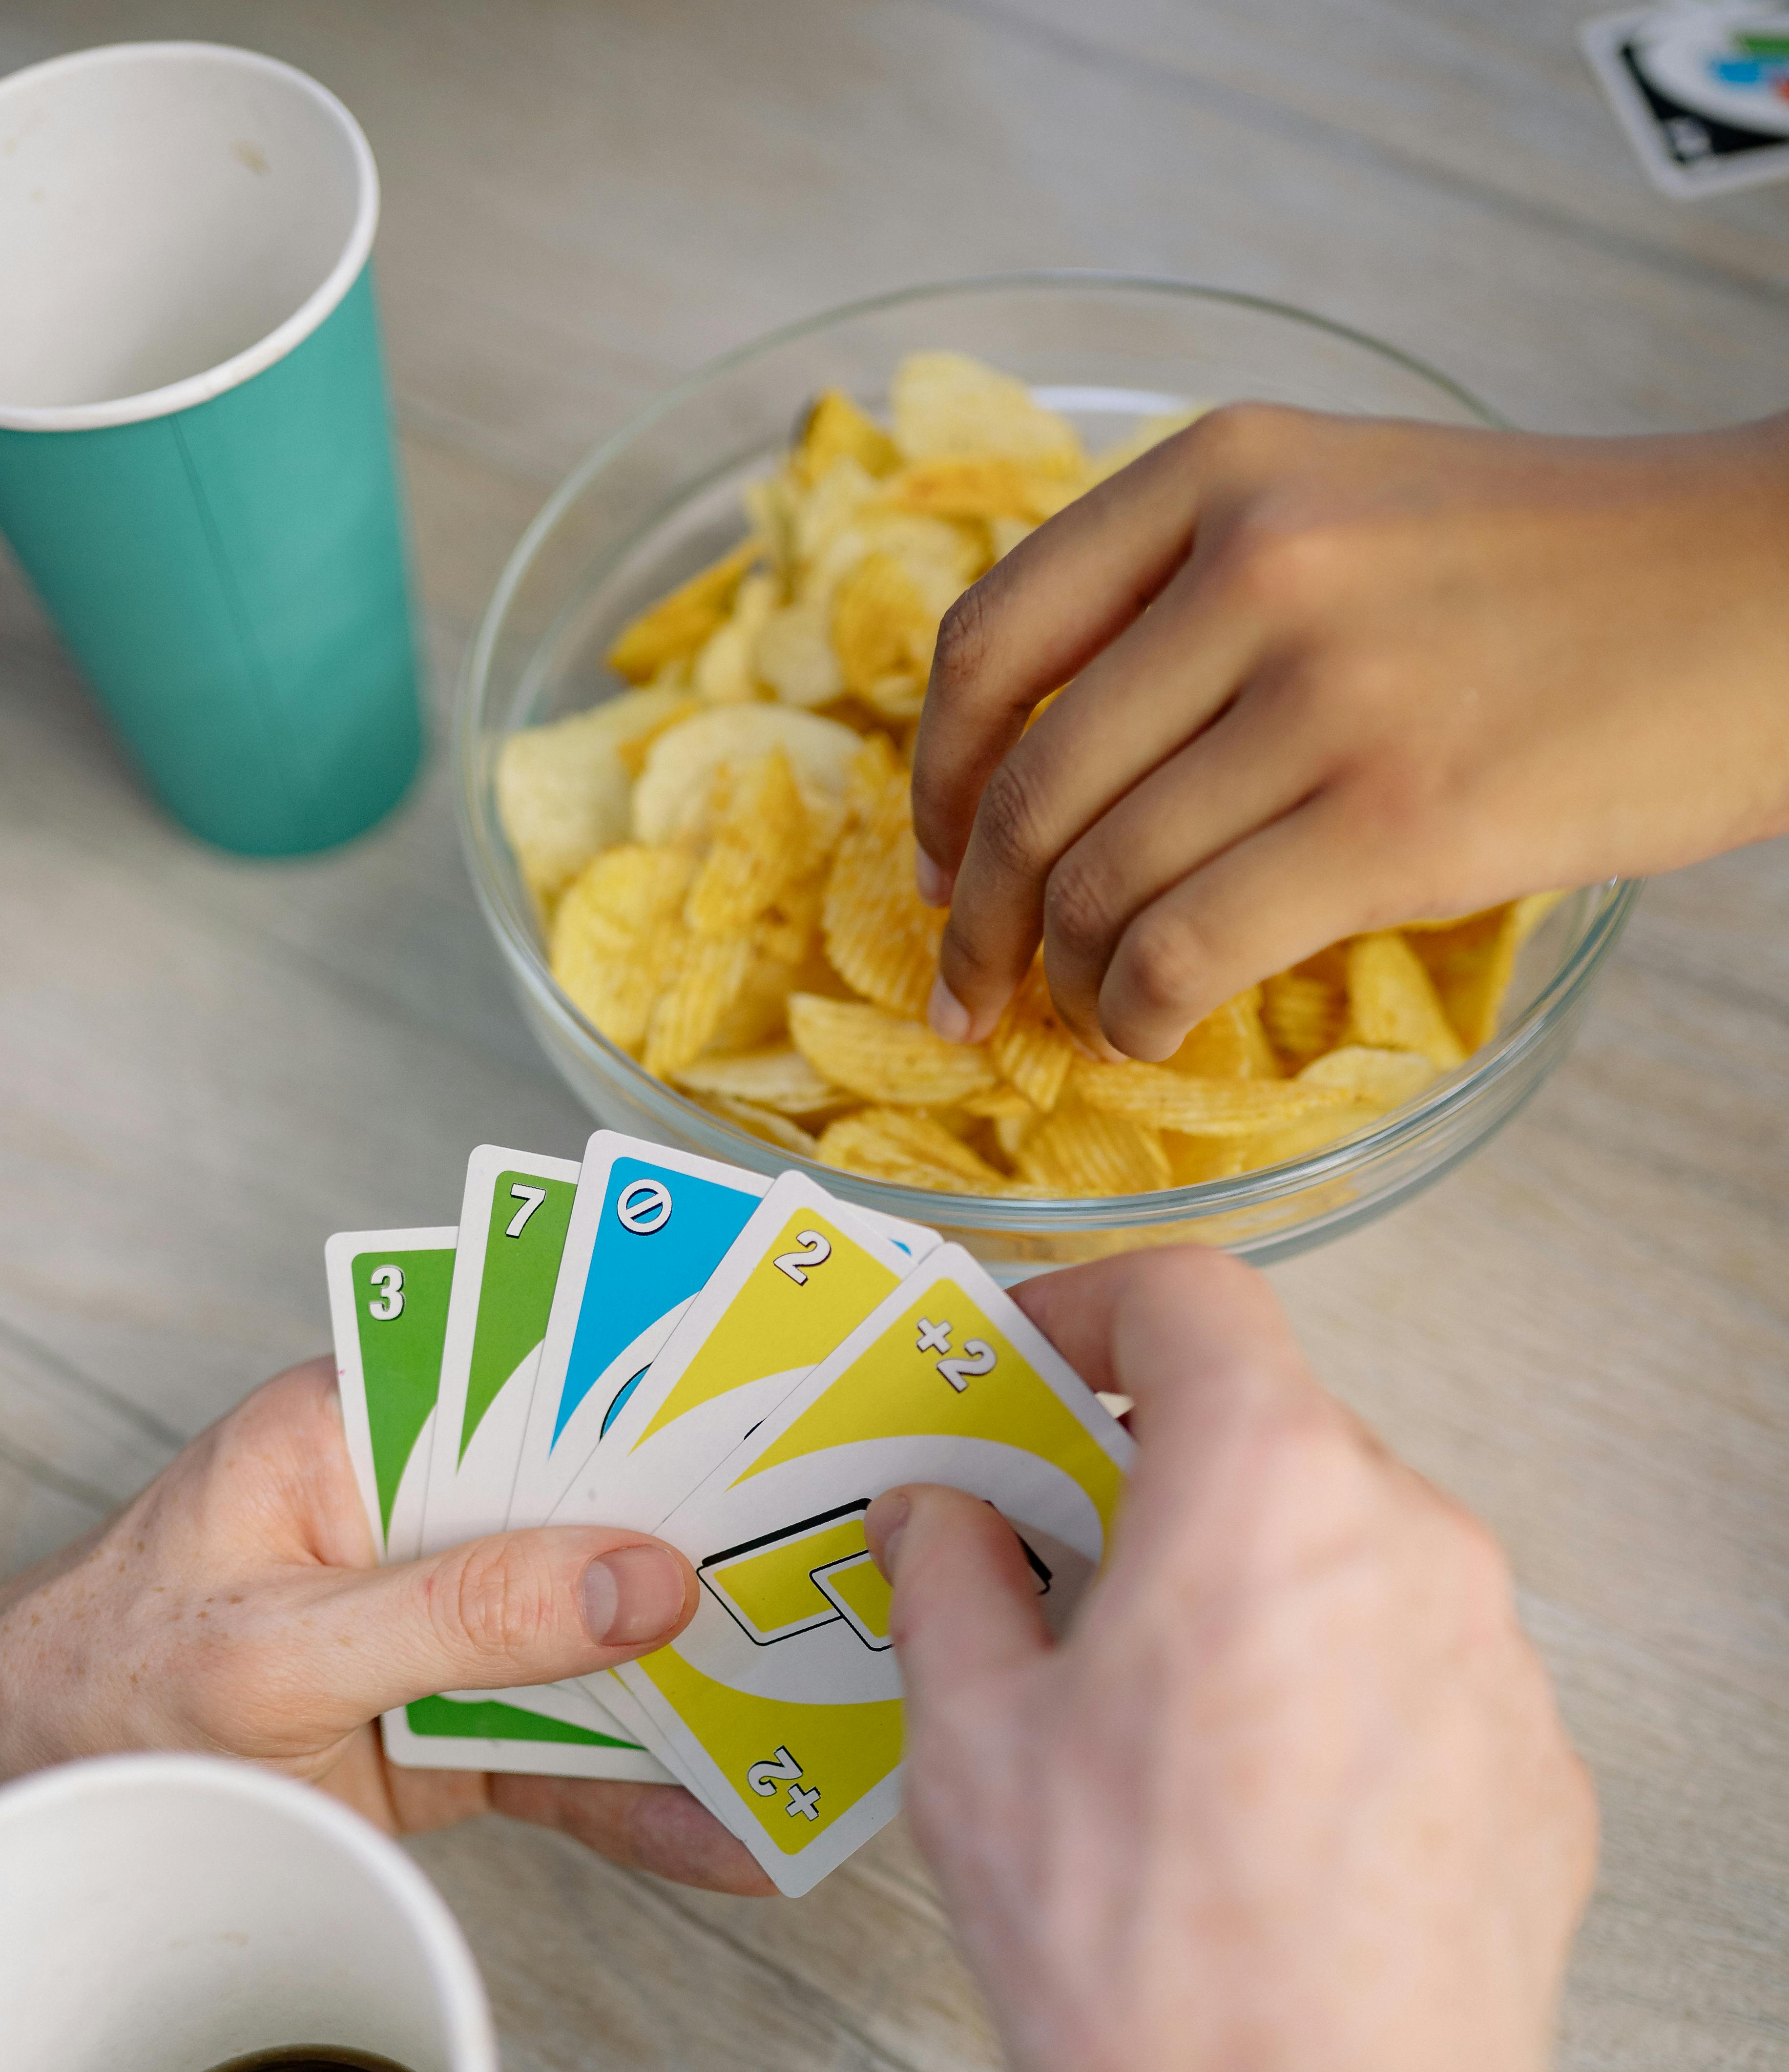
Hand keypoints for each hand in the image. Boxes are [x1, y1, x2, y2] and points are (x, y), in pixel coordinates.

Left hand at [0, 1358, 771, 1899]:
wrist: (24, 1801)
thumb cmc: (111, 1687)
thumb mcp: (278, 1649)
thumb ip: (461, 1611)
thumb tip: (643, 1579)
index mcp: (375, 1421)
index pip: (553, 1373)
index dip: (676, 1382)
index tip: (798, 1399)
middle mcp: (433, 1504)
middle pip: (612, 1509)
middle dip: (737, 1543)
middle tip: (875, 1562)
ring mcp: (456, 1616)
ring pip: (618, 1642)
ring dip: (720, 1686)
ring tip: (844, 1718)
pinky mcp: (463, 1722)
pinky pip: (582, 1757)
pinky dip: (659, 1802)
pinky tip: (743, 1838)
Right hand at [865, 1245, 1593, 2071]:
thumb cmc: (1141, 1959)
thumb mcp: (972, 1747)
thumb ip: (950, 1583)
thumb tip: (941, 1517)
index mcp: (1265, 1490)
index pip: (1193, 1299)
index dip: (1091, 1307)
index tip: (1032, 1360)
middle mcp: (1413, 1540)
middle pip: (1273, 1435)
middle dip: (1155, 1480)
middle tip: (1056, 1570)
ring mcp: (1496, 1660)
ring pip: (1347, 1560)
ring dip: (1245, 1595)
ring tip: (1149, 1730)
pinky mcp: (1537, 1772)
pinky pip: (1415, 1676)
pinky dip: (1327, 1696)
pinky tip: (1253, 1822)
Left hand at [911, 404, 1788, 1056]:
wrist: (1768, 593)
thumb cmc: (1567, 575)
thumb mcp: (1353, 508)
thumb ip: (1201, 596)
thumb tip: (1054, 761)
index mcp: (1224, 471)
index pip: (993, 643)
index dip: (936, 782)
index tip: (934, 864)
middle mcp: (1255, 565)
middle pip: (1028, 786)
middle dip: (976, 918)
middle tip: (973, 994)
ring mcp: (1324, 693)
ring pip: (1098, 882)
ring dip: (1064, 982)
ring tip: (1084, 1018)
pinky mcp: (1394, 821)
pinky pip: (1182, 950)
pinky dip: (1135, 1015)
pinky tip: (1151, 1032)